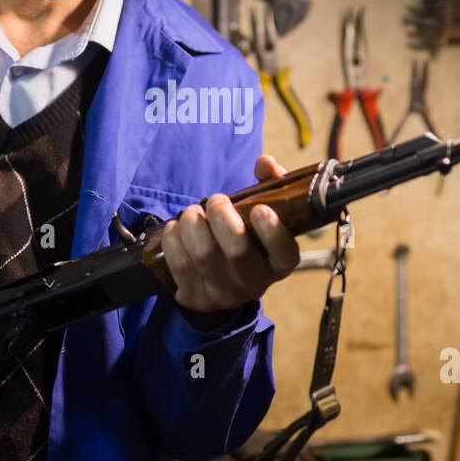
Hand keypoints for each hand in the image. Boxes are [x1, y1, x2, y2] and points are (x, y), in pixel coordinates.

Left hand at [161, 154, 299, 319]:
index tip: (260, 208)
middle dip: (222, 216)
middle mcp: (254, 284)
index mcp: (278, 264)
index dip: (273, 231)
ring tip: (193, 212)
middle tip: (216, 200)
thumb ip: (268, 186)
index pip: (285, 254)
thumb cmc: (244, 238)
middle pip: (237, 251)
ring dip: (193, 223)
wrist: (218, 280)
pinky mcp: (195, 298)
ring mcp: (223, 294)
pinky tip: (177, 228)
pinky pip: (179, 264)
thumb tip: (266, 162)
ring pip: (203, 255)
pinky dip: (174, 238)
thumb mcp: (261, 216)